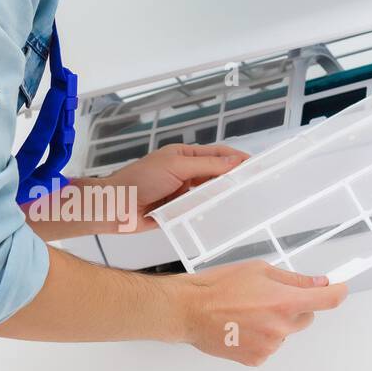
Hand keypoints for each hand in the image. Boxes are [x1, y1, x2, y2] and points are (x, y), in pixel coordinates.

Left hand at [105, 143, 249, 232]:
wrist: (115, 206)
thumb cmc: (139, 180)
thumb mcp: (175, 166)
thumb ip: (205, 165)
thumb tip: (233, 162)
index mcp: (183, 156)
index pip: (217, 154)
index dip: (236, 159)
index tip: (255, 165)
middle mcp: (184, 173)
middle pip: (215, 175)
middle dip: (232, 178)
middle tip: (254, 185)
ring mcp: (181, 193)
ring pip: (208, 194)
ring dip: (221, 196)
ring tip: (241, 200)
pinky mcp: (177, 212)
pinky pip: (197, 212)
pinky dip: (207, 213)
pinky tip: (219, 216)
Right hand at [172, 260, 347, 365]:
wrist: (189, 310)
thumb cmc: (217, 288)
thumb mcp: (258, 271)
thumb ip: (293, 279)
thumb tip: (318, 282)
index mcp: (284, 302)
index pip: (327, 300)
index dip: (337, 293)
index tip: (339, 290)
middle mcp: (280, 327)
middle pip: (306, 318)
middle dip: (295, 307)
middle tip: (268, 298)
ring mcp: (269, 346)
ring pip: (285, 333)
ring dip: (274, 323)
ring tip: (245, 313)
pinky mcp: (256, 359)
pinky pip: (269, 347)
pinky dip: (260, 338)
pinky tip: (241, 327)